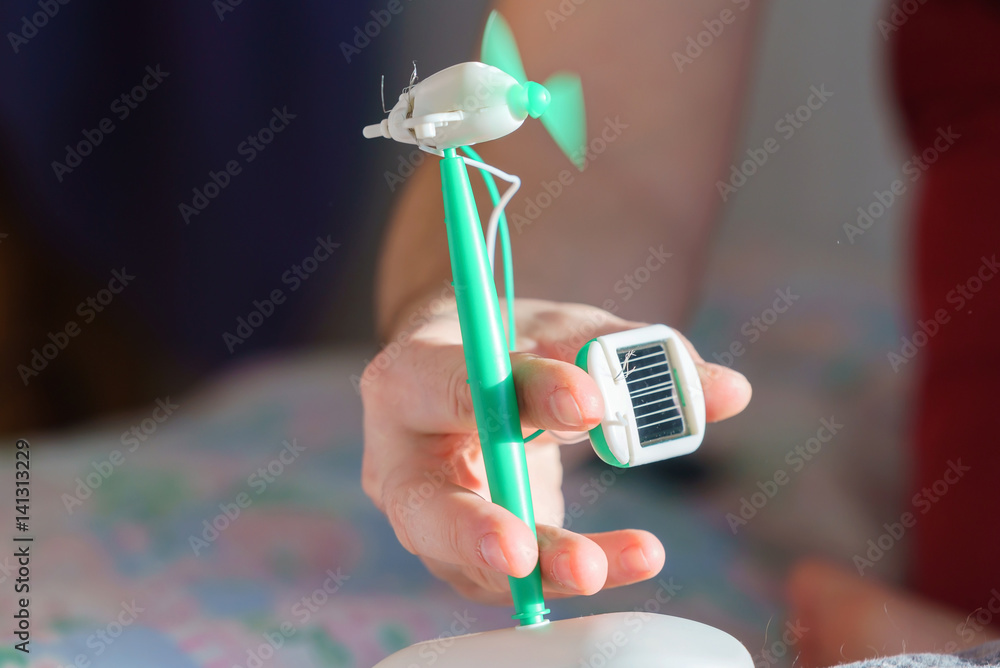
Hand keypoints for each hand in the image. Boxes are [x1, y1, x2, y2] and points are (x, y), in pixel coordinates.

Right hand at [360, 298, 750, 604]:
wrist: (475, 381)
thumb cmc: (513, 347)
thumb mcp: (565, 332)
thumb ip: (634, 357)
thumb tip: (727, 391)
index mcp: (410, 374)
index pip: (453, 386)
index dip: (520, 398)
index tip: (591, 406)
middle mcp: (400, 455)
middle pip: (424, 505)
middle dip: (475, 531)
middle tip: (521, 550)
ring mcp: (427, 515)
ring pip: (471, 560)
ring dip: (540, 565)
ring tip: (600, 567)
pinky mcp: (462, 552)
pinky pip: (511, 575)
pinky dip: (563, 572)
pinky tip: (624, 561)